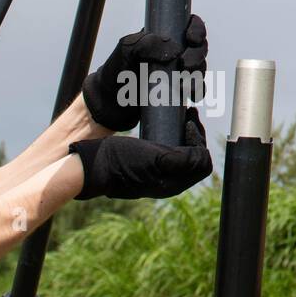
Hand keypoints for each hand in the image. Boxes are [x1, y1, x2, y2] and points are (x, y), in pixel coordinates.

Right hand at [70, 106, 211, 199]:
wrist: (92, 165)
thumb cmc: (121, 161)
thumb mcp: (154, 158)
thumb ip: (181, 160)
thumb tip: (203, 156)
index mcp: (174, 182)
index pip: (203, 163)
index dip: (200, 142)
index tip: (189, 123)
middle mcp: (169, 182)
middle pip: (196, 159)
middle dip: (196, 136)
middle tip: (190, 113)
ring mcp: (159, 176)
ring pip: (184, 156)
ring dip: (187, 136)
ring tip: (182, 116)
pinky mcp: (148, 168)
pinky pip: (171, 155)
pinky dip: (175, 139)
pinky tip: (167, 127)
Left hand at [82, 15, 207, 131]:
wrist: (108, 105)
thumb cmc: (114, 73)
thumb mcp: (125, 50)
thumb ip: (146, 43)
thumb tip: (174, 48)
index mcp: (163, 39)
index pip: (189, 26)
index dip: (197, 30)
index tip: (191, 39)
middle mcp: (173, 56)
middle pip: (199, 50)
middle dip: (197, 57)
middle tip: (185, 66)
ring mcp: (177, 76)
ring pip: (200, 73)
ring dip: (198, 79)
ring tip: (184, 87)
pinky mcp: (177, 96)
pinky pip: (194, 95)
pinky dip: (195, 98)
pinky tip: (188, 101)